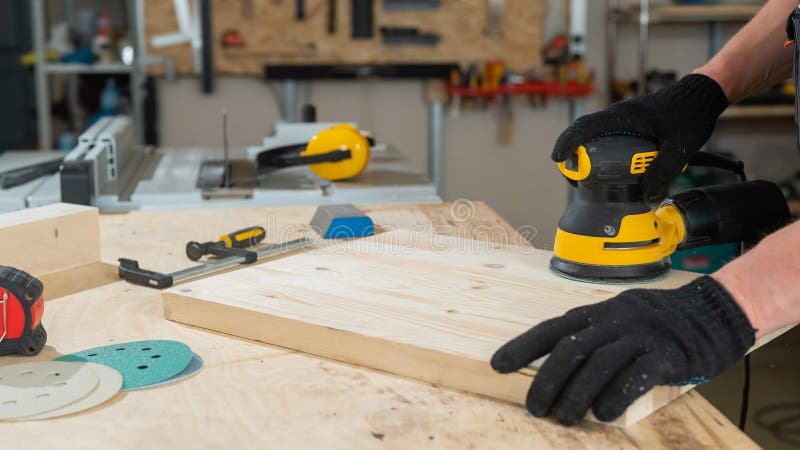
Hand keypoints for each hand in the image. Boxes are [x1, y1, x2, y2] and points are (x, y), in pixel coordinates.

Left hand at [490, 276, 754, 425]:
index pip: (551, 328)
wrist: (711, 313)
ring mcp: (640, 336)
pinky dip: (614, 398)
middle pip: (570, 348)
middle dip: (546, 381)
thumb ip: (590, 338)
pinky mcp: (666, 355)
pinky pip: (635, 378)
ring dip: (576, 396)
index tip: (498, 365)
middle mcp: (614, 320)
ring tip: (564, 419)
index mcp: (596, 312)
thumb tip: (553, 371)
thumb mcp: (617, 320)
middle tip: (535, 407)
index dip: (522, 346)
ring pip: (598, 365)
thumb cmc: (655, 324)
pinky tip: (604, 415)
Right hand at [552, 74, 728, 194]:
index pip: (586, 127)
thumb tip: (644, 191)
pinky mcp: (630, 122)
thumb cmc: (691, 114)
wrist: (702, 95)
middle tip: (571, 175)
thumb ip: (663, 170)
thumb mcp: (680, 147)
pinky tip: (610, 166)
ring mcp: (624, 118)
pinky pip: (607, 135)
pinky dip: (600, 149)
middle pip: (584, 132)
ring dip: (585, 152)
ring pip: (594, 134)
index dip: (568, 142)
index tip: (558, 158)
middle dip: (572, 152)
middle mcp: (619, 115)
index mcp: (625, 118)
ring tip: (587, 175)